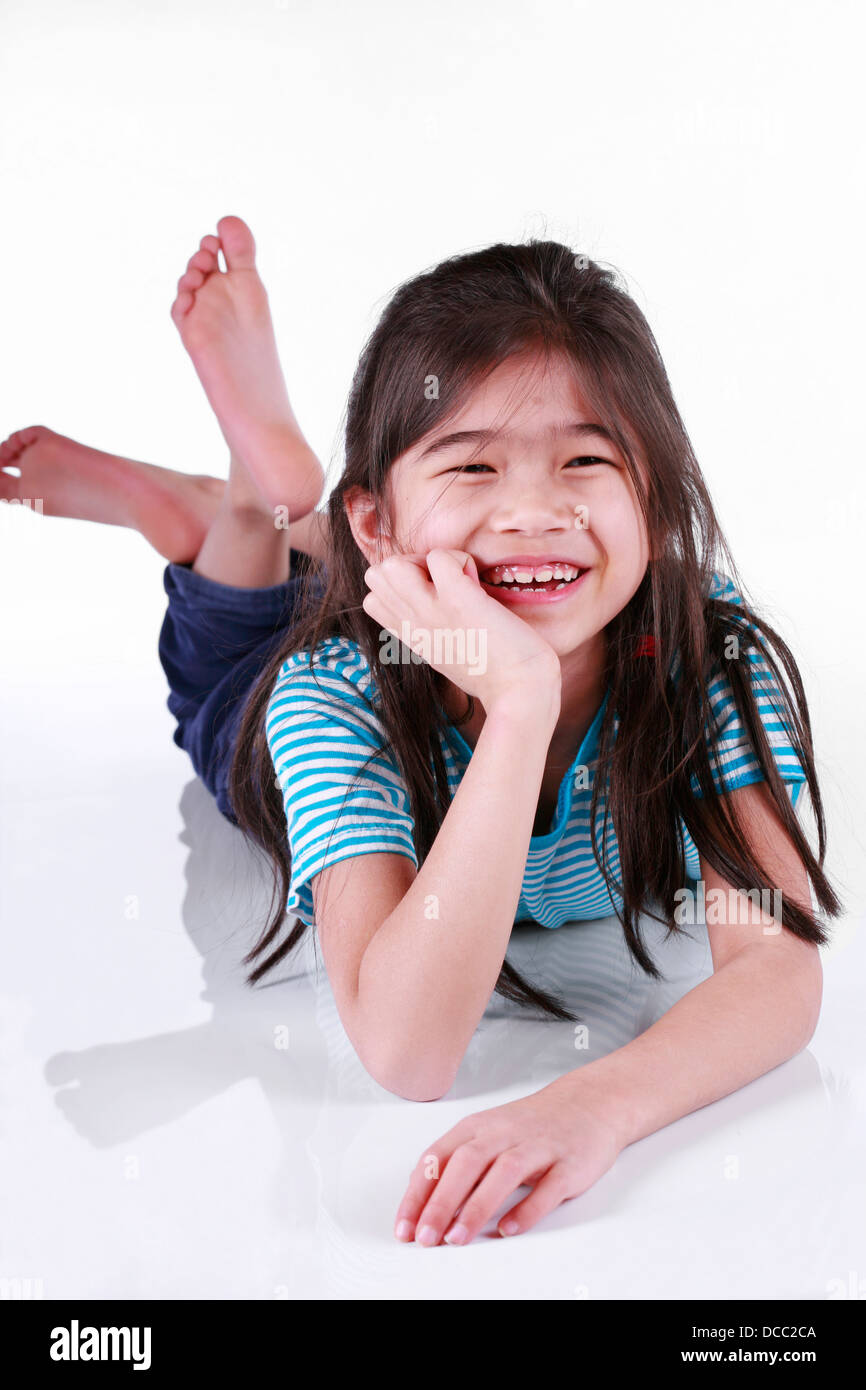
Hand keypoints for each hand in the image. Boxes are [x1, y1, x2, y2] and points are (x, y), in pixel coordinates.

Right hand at [362, 547, 560, 710]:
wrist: (520, 692)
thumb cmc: (497, 675)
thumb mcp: (452, 655)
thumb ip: (438, 631)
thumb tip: (443, 607)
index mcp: (412, 637)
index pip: (373, 599)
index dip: (402, 585)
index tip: (435, 595)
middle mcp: (414, 624)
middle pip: (374, 575)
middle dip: (409, 564)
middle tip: (445, 583)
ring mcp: (431, 612)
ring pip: (391, 564)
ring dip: (427, 559)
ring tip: (458, 579)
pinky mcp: (457, 599)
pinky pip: (439, 556)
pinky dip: (459, 559)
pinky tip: (477, 583)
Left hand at [393, 1083, 621, 1245]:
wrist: (589, 1103)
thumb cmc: (532, 1125)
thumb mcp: (488, 1134)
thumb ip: (457, 1163)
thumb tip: (421, 1198)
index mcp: (478, 1127)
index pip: (439, 1157)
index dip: (418, 1194)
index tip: (404, 1227)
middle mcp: (505, 1133)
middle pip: (466, 1163)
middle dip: (441, 1203)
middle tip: (425, 1238)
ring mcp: (538, 1147)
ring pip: (504, 1172)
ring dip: (477, 1206)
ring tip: (457, 1238)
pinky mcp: (569, 1164)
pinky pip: (547, 1187)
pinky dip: (527, 1208)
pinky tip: (509, 1229)